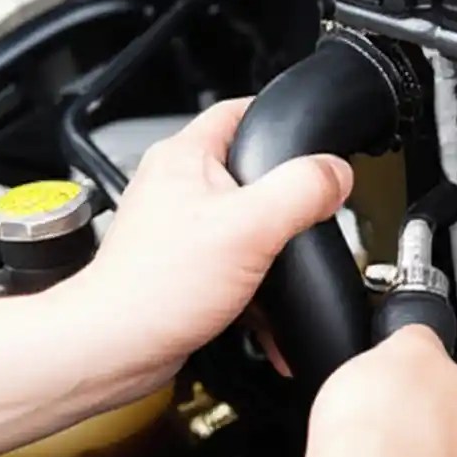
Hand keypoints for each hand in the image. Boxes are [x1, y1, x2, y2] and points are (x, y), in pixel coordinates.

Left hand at [63, 98, 352, 386]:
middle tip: (309, 211)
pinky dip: (256, 285)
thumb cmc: (158, 285)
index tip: (311, 133)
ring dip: (272, 248)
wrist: (119, 347)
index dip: (280, 116)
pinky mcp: (182, 264)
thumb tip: (337, 172)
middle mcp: (176, 184)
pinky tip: (269, 310)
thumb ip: (302, 191)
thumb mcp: (251, 226)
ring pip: (244, 221)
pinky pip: (233, 263)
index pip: (240, 110)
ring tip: (284, 265)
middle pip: (249, 171)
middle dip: (286, 196)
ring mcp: (177, 226)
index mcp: (185, 155)